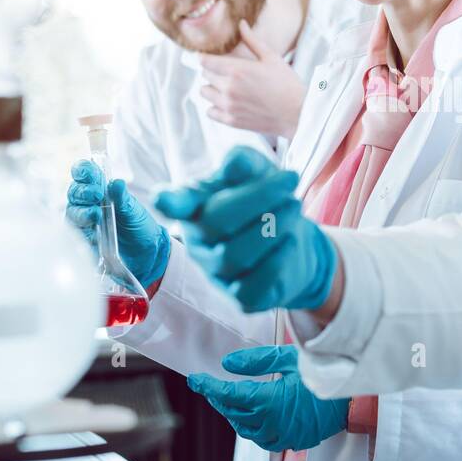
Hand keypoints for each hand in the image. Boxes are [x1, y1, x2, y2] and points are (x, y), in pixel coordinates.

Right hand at [66, 159, 171, 287]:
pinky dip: (84, 232)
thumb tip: (117, 182)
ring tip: (96, 214)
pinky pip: (76, 235)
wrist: (146, 252)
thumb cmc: (138, 225)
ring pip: (72, 213)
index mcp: (100, 190)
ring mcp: (85, 221)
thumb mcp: (133, 210)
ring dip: (82, 212)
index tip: (88, 171)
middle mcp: (88, 203)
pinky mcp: (85, 240)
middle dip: (83, 191)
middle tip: (96, 194)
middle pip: (75, 193)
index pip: (85, 175)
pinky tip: (94, 234)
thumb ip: (123, 197)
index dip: (83, 170)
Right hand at [154, 146, 335, 312]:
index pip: (175, 204)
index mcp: (195, 206)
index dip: (170, 202)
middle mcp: (199, 242)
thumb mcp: (257, 171)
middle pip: (217, 222)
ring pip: (236, 255)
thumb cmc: (264, 200)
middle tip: (290, 179)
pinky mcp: (241, 298)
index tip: (166, 198)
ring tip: (294, 206)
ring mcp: (217, 273)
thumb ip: (244, 162)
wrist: (295, 239)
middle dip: (260, 197)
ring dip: (273, 227)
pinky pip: (254, 286)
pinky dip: (278, 260)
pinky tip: (291, 241)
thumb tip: (235, 163)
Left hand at [187, 345, 348, 451]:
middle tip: (208, 385)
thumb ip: (257, 361)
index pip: (229, 396)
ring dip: (232, 414)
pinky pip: (260, 437)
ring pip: (244, 429)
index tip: (195, 379)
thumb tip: (227, 364)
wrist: (354, 399)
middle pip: (233, 413)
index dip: (208, 387)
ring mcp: (281, 436)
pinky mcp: (290, 441)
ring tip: (226, 399)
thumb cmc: (326, 373)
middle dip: (218, 399)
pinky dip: (249, 425)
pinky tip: (250, 414)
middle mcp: (272, 424)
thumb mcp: (290, 359)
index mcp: (270, 402)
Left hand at [197, 20, 304, 137]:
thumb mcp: (271, 57)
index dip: (204, 56)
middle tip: (226, 70)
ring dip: (212, 87)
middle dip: (212, 70)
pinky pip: (210, 111)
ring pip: (204, 92)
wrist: (297, 114)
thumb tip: (241, 23)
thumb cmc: (287, 84)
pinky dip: (215, 106)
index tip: (208, 56)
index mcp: (237, 70)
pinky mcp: (231, 121)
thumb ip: (252, 40)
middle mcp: (228, 88)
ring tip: (226, 86)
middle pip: (204, 75)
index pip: (204, 61)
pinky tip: (227, 102)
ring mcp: (228, 106)